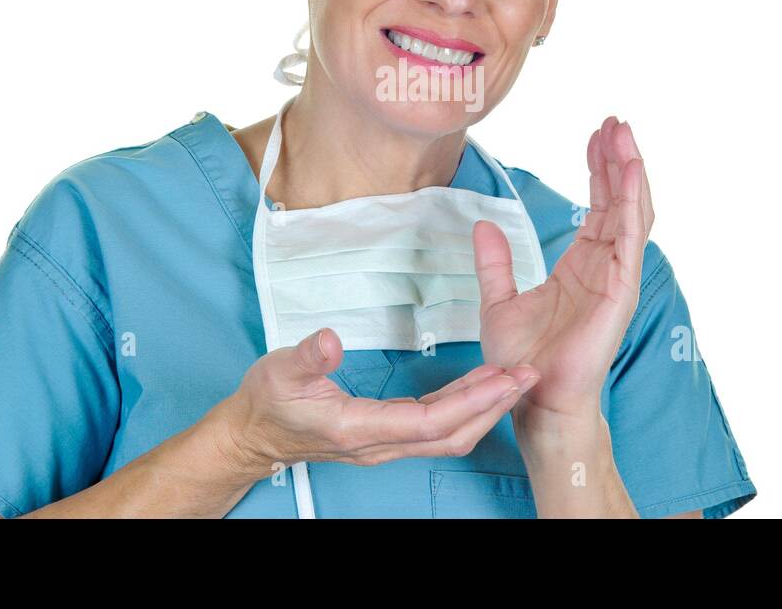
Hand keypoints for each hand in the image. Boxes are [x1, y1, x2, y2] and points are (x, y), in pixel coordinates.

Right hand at [212, 327, 539, 472]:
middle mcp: (380, 442)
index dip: (470, 401)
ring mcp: (385, 443)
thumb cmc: (266, 403)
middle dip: (493, 406)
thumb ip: (306, 356)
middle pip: (450, 434)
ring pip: (448, 435)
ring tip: (515, 378)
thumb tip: (330, 338)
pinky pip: (437, 428)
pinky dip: (465, 408)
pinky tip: (481, 386)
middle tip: (529, 374)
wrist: (252, 435)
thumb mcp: (277, 371)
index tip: (504, 377)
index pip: (428, 421)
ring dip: (485, 408)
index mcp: (359, 428)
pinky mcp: (387, 434)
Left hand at [475, 116, 652, 424]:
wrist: (531, 398)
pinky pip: (630, 238)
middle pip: (617, 201)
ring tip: (624, 134)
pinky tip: (631, 171)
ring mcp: (615, 277)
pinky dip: (632, 202)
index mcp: (580, 266)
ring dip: (629, 171)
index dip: (597, 169)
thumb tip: (485, 225)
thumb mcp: (498, 301)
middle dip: (616, 159)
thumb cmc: (521, 361)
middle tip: (614, 121)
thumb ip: (495, 263)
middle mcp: (603, 267)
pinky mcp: (619, 290)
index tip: (594, 135)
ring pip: (630, 212)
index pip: (596, 206)